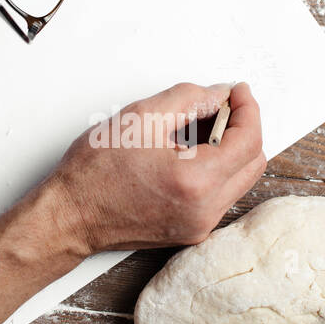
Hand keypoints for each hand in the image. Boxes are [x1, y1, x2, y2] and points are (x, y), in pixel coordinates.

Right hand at [48, 82, 265, 254]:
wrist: (70, 216)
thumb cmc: (95, 171)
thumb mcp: (141, 117)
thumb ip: (190, 99)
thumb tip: (220, 95)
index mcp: (196, 181)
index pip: (249, 140)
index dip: (248, 108)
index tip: (236, 92)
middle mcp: (205, 210)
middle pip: (254, 162)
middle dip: (243, 128)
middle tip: (217, 107)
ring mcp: (200, 225)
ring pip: (240, 180)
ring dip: (231, 150)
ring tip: (198, 130)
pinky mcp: (192, 231)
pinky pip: (222, 195)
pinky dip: (217, 170)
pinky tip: (189, 154)